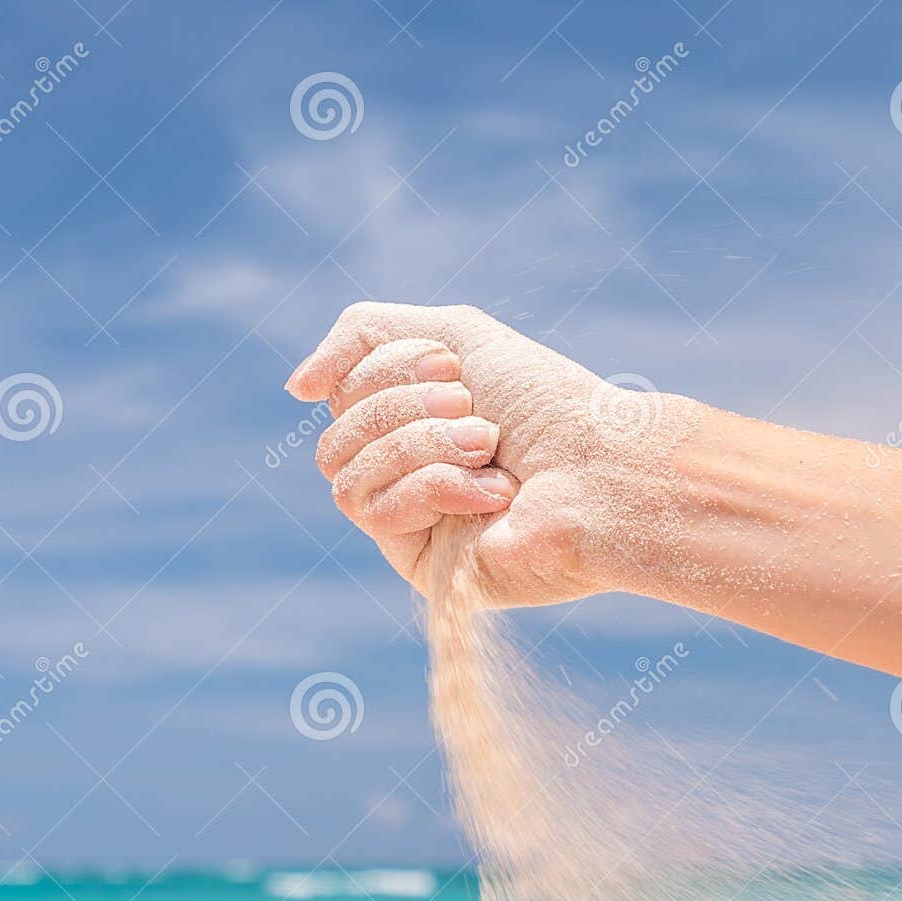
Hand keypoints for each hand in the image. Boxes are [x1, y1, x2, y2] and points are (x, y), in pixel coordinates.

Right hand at [286, 302, 691, 605]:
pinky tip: (494, 494)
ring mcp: (408, 521)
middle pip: (334, 432)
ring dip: (421, 446)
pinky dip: (436, 488)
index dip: (387, 368)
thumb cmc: (549, 405)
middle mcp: (404, 469)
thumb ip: (366, 335)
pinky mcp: (420, 565)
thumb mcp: (455, 335)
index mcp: (411, 418)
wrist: (608, 472)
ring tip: (489, 448)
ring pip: (342, 472)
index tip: (452, 368)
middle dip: (403, 409)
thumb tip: (294, 387)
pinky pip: (373, 512)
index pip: (341, 390)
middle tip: (474, 412)